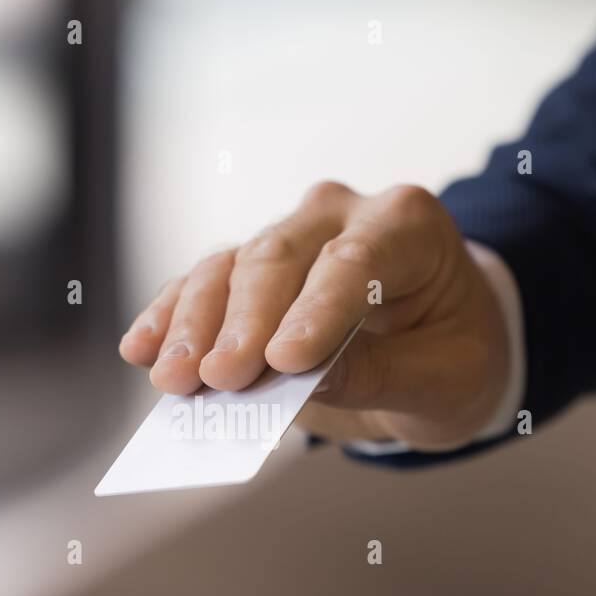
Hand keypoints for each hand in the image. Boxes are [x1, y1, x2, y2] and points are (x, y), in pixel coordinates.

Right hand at [118, 182, 512, 450]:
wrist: (440, 347)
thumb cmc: (454, 356)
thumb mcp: (445, 378)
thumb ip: (381, 374)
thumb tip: (308, 377)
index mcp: (408, 226)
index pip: (354, 262)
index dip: (315, 311)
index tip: (283, 362)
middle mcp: (340, 216)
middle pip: (278, 258)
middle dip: (243, 323)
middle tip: (219, 379)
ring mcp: (288, 238)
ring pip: (229, 267)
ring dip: (194, 325)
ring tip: (174, 379)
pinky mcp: (248, 273)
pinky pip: (200, 285)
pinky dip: (169, 317)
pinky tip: (141, 349)